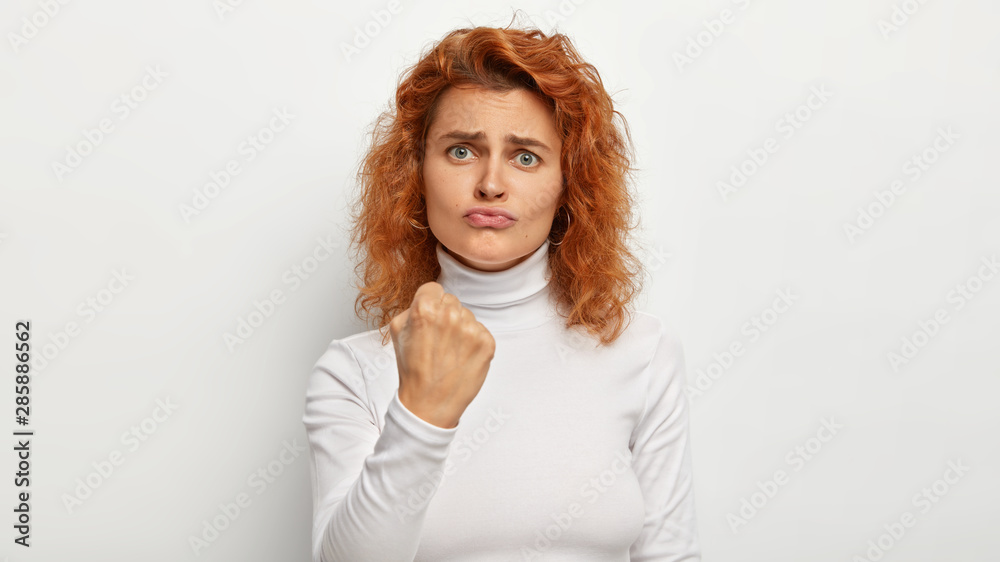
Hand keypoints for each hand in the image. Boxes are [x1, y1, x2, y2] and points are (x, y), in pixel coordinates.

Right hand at [389, 282, 495, 428]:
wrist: (429, 404)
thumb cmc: (413, 369)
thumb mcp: (398, 331)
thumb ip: (411, 306)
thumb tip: (427, 297)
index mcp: (425, 308)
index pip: (434, 289)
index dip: (429, 304)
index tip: (428, 320)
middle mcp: (450, 315)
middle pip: (452, 301)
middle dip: (445, 316)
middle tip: (437, 341)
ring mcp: (471, 329)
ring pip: (467, 316)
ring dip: (460, 330)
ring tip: (448, 353)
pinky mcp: (487, 343)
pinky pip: (481, 331)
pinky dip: (473, 343)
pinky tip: (461, 358)